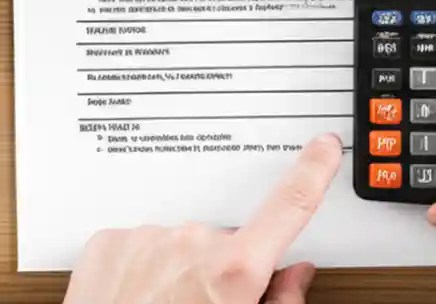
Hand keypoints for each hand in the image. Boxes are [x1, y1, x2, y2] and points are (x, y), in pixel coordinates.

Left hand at [63, 133, 342, 303]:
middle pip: (225, 242)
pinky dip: (141, 268)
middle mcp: (193, 244)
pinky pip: (140, 246)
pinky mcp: (110, 242)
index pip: (289, 205)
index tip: (325, 147)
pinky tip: (138, 298)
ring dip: (177, 270)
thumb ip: (282, 302)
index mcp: (234, 271)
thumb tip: (296, 275)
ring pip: (179, 245)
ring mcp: (148, 239)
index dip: (313, 171)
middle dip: (220, 268)